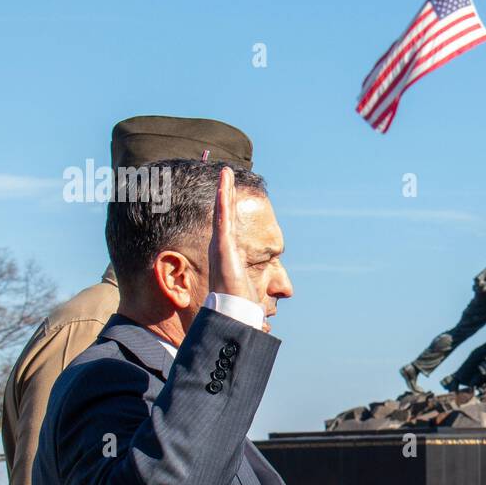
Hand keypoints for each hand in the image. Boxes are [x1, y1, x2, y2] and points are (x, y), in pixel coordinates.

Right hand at [208, 167, 257, 302]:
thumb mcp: (247, 290)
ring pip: (222, 212)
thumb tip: (265, 304)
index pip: (227, 226)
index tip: (228, 192)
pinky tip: (225, 185)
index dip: (227, 208)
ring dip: (224, 190)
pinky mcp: (222, 246)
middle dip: (225, 193)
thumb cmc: (238, 305)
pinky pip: (222, 219)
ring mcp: (220, 245)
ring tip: (226, 171)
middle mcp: (221, 247)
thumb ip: (249, 288)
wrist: (232, 313)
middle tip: (226, 173)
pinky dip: (223, 201)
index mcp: (226, 254)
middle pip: (224, 214)